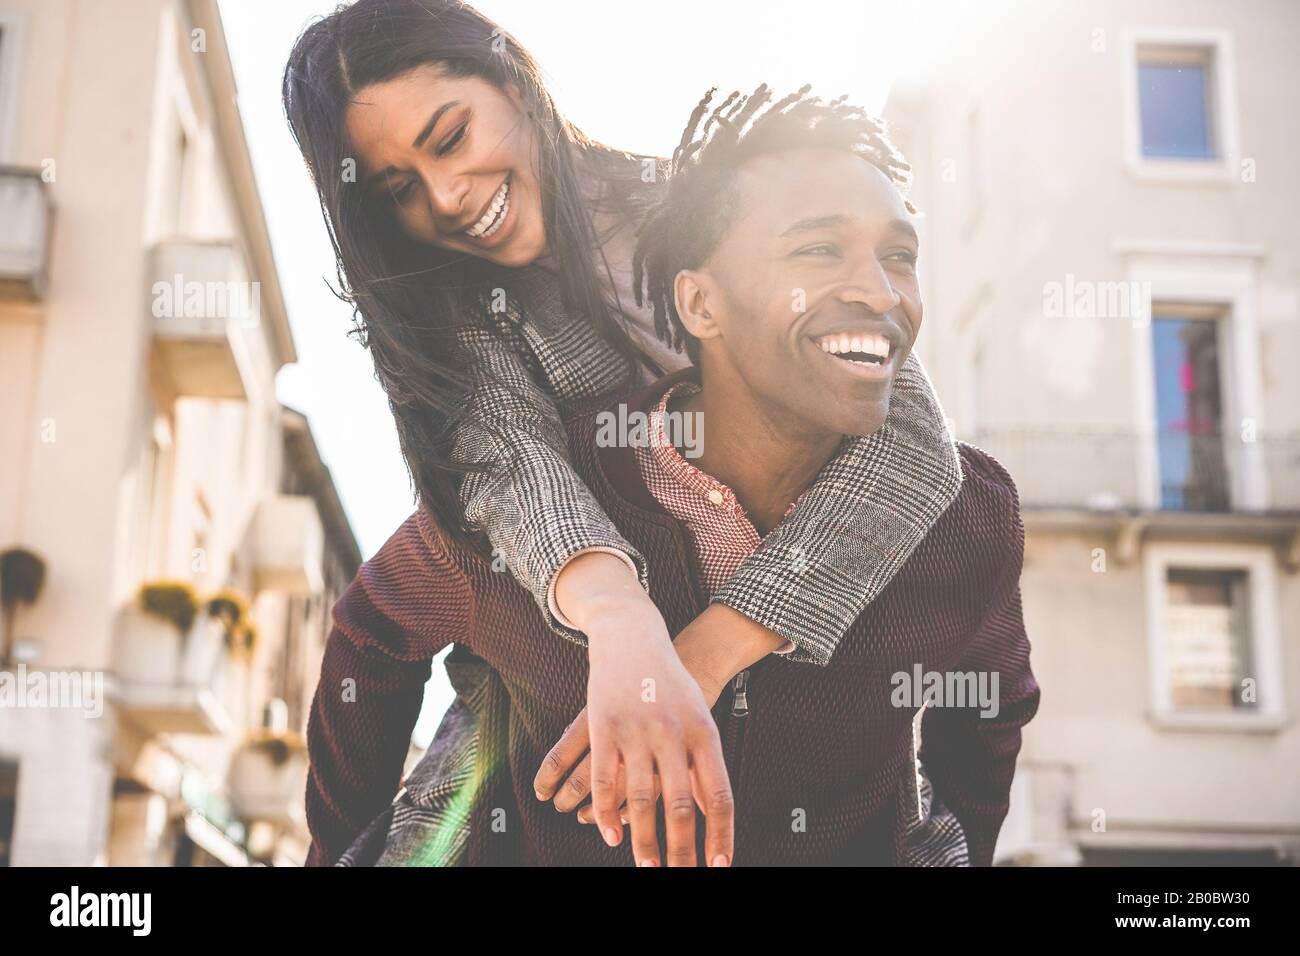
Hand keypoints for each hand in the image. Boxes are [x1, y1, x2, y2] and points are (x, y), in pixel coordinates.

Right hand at [535, 600, 785, 865]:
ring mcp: (636, 730)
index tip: (718, 867)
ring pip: (640, 799)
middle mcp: (672, 733)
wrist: (634, 637)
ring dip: (642, 841)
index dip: (720, 833)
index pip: (718, 794)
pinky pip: (603, 780)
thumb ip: (702, 764)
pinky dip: (605, 812)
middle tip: (679, 877)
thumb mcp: (698, 718)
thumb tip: (712, 815)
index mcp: (704, 732)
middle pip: (678, 805)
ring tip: (647, 869)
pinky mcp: (603, 726)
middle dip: (680, 850)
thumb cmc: (672, 686)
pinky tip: (609, 835)